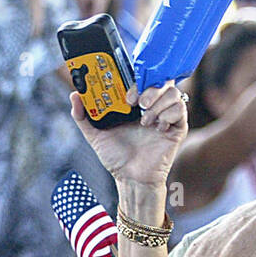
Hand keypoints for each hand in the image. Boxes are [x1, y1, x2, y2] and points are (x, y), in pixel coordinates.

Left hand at [70, 81, 187, 202]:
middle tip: (137, 102)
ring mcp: (166, 116)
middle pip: (161, 79)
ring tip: (145, 120)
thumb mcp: (95, 135)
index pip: (142, 77)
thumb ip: (82, 116)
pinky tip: (157, 128)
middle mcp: (152, 106)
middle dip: (149, 88)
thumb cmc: (116, 158)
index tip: (126, 94)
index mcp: (135, 103)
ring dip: (158, 102)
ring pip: (173, 92)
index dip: (137, 78)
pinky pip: (180, 109)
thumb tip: (74, 94)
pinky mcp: (177, 128)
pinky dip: (168, 115)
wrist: (131, 179)